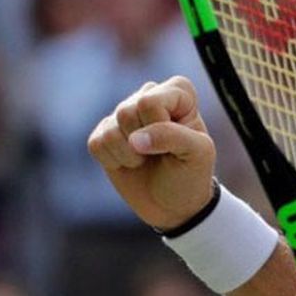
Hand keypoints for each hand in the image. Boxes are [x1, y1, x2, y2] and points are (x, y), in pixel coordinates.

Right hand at [87, 76, 215, 229]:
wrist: (174, 205)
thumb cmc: (191, 173)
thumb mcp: (198, 154)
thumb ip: (171, 137)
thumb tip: (134, 140)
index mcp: (178, 91)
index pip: (149, 102)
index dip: (159, 128)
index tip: (177, 143)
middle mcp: (149, 95)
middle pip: (126, 112)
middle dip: (143, 144)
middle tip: (161, 154)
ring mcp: (125, 113)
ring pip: (110, 129)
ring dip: (130, 156)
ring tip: (147, 159)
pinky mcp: (105, 132)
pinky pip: (96, 144)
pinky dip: (114, 162)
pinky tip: (132, 163)